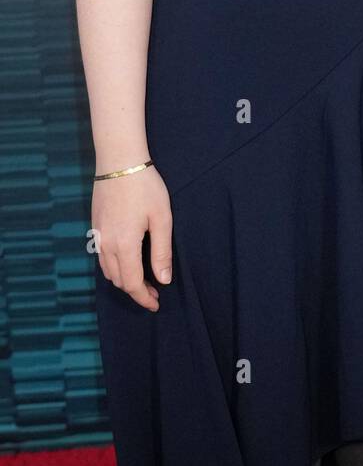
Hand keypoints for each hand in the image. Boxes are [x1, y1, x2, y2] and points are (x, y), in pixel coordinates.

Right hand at [91, 166, 172, 311]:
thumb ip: (161, 251)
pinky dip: (114, 267)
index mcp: (124, 245)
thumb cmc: (146, 187)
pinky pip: (102, 257)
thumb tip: (164, 280)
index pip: (132, 283)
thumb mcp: (161, 218)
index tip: (156, 304)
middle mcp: (106, 245)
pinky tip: (129, 261)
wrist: (119, 162)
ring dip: (124, 279)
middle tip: (155, 291)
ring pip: (108, 270)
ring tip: (144, 279)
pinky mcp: (95, 227)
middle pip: (118, 280)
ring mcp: (97, 236)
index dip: (144, 297)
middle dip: (136, 290)